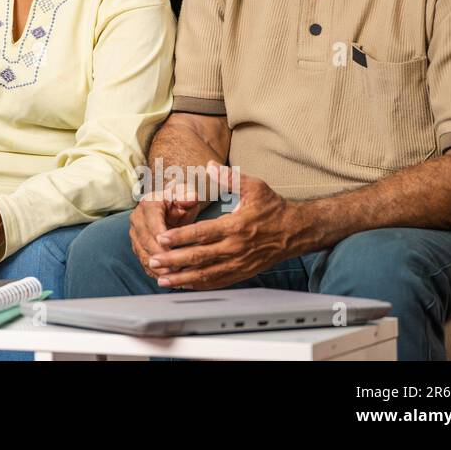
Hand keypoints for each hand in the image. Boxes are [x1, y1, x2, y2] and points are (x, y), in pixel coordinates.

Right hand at [129, 164, 212, 278]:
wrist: (170, 205)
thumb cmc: (179, 200)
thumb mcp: (185, 194)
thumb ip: (188, 196)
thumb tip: (191, 197)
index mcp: (149, 204)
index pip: (153, 223)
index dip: (162, 238)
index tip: (174, 251)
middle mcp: (137, 219)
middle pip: (146, 242)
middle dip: (161, 257)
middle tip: (177, 268)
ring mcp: (135, 234)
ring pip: (143, 254)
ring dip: (157, 268)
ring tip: (173, 278)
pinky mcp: (138, 246)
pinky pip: (143, 261)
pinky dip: (154, 272)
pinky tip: (167, 279)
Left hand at [148, 165, 299, 289]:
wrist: (296, 231)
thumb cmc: (273, 207)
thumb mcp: (254, 186)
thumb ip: (230, 177)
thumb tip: (209, 165)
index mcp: (236, 226)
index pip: (203, 233)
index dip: (181, 237)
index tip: (162, 239)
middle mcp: (236, 248)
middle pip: (200, 257)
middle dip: (174, 260)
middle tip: (153, 261)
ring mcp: (239, 263)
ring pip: (207, 274)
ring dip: (183, 278)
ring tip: (163, 279)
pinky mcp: (243, 272)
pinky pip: (218, 282)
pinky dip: (200, 286)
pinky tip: (184, 286)